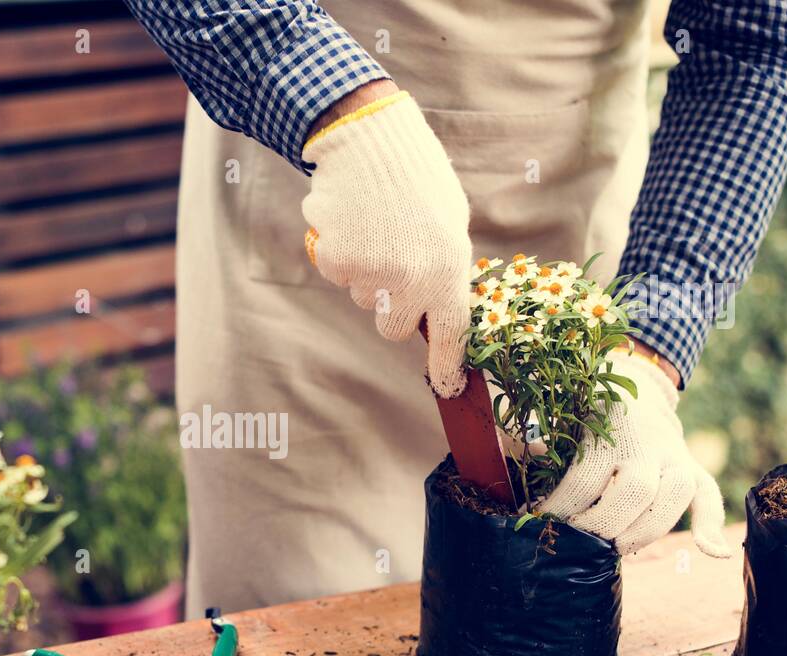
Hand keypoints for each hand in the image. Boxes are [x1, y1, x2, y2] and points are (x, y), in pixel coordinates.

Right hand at [302, 85, 473, 396]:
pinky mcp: (336, 261)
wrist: (370, 138)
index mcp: (448, 270)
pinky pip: (338, 275)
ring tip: (376, 228)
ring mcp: (370, 273)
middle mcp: (410, 280)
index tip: (449, 387)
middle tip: (394, 265)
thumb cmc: (418, 178)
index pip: (450, 334)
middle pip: (393, 326)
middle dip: (392, 305)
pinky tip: (353, 222)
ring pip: (363, 298)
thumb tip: (434, 310)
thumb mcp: (450, 225)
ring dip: (367, 273)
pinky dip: (341, 254)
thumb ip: (444, 270)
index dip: (447, 364)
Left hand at [541, 350, 730, 556]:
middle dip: (606, 523)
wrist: (636, 395)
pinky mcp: (694, 468)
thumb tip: (530, 472)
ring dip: (647, 530)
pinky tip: (713, 552)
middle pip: (637, 490)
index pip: (586, 478)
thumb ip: (545, 441)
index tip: (546, 521)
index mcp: (608, 426)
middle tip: (582, 539)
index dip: (565, 508)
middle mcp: (647, 442)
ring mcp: (676, 455)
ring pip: (676, 494)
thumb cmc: (589, 418)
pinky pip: (709, 495)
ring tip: (617, 548)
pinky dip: (711, 524)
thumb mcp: (565, 419)